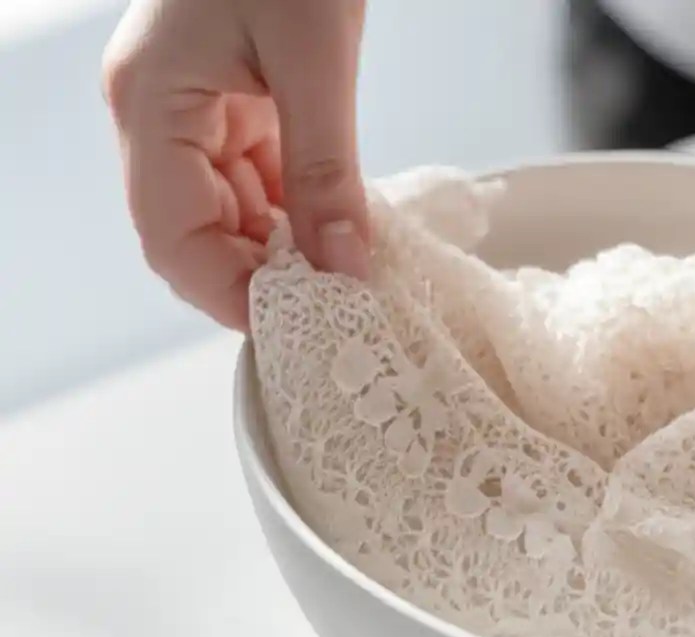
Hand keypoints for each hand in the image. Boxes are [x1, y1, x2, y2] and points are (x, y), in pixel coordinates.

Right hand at [102, 0, 370, 330]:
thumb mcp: (315, 60)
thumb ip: (326, 171)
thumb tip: (344, 267)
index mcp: (152, 104)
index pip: (171, 237)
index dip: (228, 294)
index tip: (296, 327)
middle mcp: (159, 114)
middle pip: (198, 232)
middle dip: (264, 275)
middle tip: (337, 305)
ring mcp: (193, 108)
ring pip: (232, 210)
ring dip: (287, 246)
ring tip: (350, 271)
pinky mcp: (233, 100)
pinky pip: (258, 176)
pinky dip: (298, 207)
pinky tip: (341, 225)